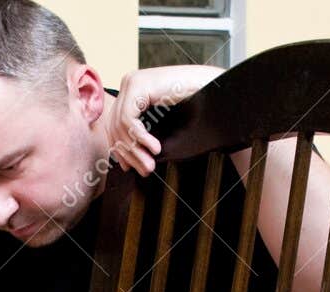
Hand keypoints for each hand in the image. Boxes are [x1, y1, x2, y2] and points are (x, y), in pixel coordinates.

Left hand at [105, 65, 222, 174]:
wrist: (215, 93)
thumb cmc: (192, 113)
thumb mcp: (160, 128)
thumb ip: (139, 138)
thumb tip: (117, 159)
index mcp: (131, 91)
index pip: (115, 125)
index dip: (120, 150)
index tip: (129, 169)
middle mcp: (129, 83)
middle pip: (115, 126)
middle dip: (129, 153)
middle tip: (146, 171)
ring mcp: (132, 82)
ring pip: (120, 125)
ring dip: (136, 150)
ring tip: (151, 165)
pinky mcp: (138, 85)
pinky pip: (128, 119)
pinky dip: (140, 138)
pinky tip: (157, 148)